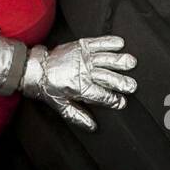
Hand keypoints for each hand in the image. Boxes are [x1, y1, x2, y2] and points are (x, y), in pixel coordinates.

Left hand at [21, 35, 136, 131]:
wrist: (36, 68)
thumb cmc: (49, 88)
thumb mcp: (61, 105)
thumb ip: (77, 116)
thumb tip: (93, 127)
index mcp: (78, 87)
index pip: (100, 95)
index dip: (113, 100)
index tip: (122, 102)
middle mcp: (83, 72)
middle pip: (107, 77)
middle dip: (121, 82)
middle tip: (132, 86)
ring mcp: (83, 58)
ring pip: (106, 59)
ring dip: (120, 61)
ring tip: (132, 63)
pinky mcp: (81, 46)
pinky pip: (98, 43)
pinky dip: (109, 42)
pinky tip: (121, 43)